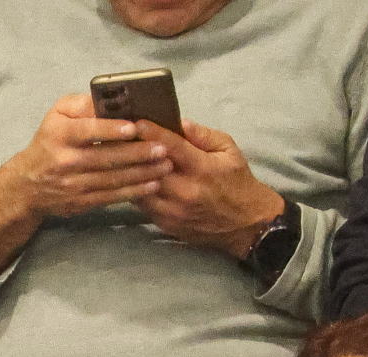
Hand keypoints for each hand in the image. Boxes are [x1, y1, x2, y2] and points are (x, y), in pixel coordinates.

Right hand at [0, 94, 172, 221]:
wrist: (27, 186)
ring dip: (142, 173)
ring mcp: (73, 185)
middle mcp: (65, 161)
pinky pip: (110, 197)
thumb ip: (82, 104)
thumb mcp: (56, 116)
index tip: (132, 128)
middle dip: (137, 153)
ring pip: (112, 178)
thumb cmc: (49, 142)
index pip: (86, 131)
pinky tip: (152, 184)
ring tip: (166, 165)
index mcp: (60, 135)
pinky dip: (133, 192)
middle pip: (105, 157)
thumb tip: (109, 99)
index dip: (109, 130)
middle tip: (163, 148)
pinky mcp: (80, 202)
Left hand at [134, 120, 284, 260]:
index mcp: (202, 169)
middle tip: (122, 139)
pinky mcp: (165, 224)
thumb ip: (203, 136)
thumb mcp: (228, 150)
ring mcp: (173, 211)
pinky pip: (142, 205)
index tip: (137, 123)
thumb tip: (180, 123)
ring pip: (139, 189)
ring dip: (131, 174)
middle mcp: (185, 191)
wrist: (244, 222)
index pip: (172, 148)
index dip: (153, 134)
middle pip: (149, 170)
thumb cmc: (236, 180)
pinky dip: (136, 191)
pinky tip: (132, 180)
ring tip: (123, 159)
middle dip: (135, 153)